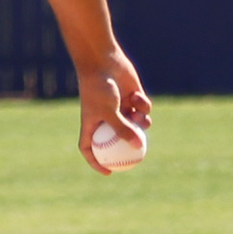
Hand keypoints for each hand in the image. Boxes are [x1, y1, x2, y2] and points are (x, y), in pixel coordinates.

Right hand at [76, 52, 151, 174]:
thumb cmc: (99, 88)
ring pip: (135, 124)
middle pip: (117, 139)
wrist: (103, 61)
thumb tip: (138, 147)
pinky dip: (142, 105)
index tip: (109, 173)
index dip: (96, 162)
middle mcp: (106, 117)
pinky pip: (142, 109)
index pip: (90, 148)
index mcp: (92, 123)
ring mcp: (120, 107)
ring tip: (140, 118)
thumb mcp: (109, 113)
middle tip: (141, 155)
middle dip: (130, 146)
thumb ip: (123, 130)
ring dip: (141, 123)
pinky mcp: (132, 96)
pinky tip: (137, 96)